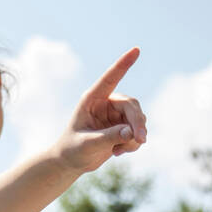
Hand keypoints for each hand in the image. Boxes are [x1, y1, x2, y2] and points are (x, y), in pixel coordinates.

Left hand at [54, 46, 146, 172]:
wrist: (72, 162)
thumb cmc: (73, 149)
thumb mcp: (88, 144)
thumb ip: (109, 137)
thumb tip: (132, 132)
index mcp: (92, 99)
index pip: (110, 78)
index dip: (123, 64)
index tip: (136, 50)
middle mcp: (106, 103)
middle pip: (132, 105)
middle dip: (138, 123)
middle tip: (139, 140)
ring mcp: (116, 114)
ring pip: (138, 119)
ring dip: (135, 136)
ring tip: (118, 151)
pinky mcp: (123, 126)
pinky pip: (138, 131)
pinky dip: (133, 143)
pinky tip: (119, 152)